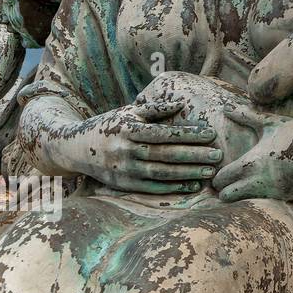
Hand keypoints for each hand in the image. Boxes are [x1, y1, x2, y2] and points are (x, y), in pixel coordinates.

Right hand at [58, 100, 220, 193]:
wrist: (75, 148)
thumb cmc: (109, 125)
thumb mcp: (129, 112)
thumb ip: (155, 109)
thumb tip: (181, 104)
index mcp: (129, 130)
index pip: (165, 133)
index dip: (189, 134)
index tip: (211, 133)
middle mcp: (126, 151)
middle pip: (166, 154)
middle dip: (194, 155)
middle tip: (218, 155)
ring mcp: (124, 170)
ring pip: (162, 173)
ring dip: (188, 173)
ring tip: (210, 172)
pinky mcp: (123, 185)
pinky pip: (152, 188)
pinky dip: (173, 188)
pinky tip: (192, 185)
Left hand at [212, 107, 292, 202]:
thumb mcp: (272, 123)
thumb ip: (247, 116)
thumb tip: (226, 106)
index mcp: (252, 162)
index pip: (220, 179)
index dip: (218, 177)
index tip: (223, 172)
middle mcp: (259, 181)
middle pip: (226, 196)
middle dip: (225, 190)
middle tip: (231, 183)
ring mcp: (272, 193)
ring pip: (243, 203)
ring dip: (241, 197)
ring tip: (245, 186)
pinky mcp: (284, 200)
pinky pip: (263, 204)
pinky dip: (260, 198)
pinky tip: (266, 188)